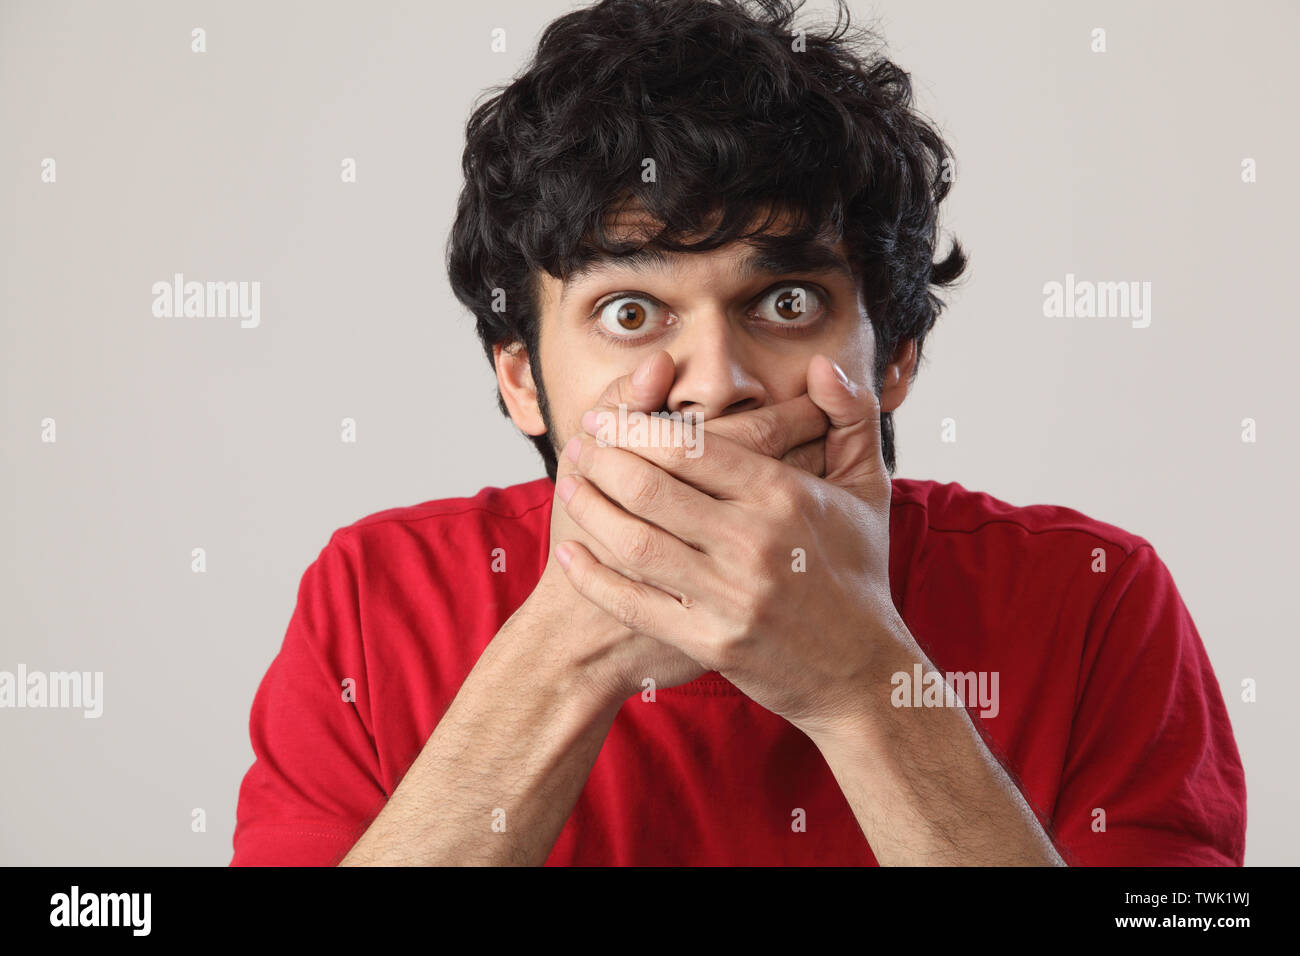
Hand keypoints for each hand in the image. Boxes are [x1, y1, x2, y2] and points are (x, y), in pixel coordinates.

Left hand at [540, 350, 833, 702]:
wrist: (861, 672)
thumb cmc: (858, 571)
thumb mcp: (867, 489)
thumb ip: (851, 417)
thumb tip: (819, 365)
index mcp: (785, 496)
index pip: (690, 447)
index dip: (633, 427)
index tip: (603, 418)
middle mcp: (754, 543)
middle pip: (650, 488)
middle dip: (601, 460)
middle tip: (577, 446)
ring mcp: (730, 596)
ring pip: (635, 542)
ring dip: (590, 509)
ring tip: (568, 487)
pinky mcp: (710, 642)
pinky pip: (634, 603)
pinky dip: (594, 577)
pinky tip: (572, 554)